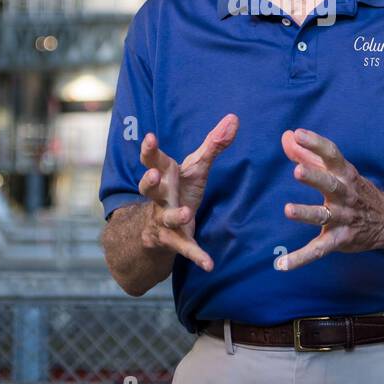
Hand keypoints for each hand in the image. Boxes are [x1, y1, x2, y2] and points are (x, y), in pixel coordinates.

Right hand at [137, 113, 237, 271]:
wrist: (159, 228)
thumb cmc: (180, 189)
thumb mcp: (196, 167)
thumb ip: (214, 144)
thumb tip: (234, 118)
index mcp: (164, 175)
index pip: (152, 159)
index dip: (149, 149)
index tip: (150, 137)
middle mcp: (159, 197)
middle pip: (149, 188)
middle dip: (149, 181)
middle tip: (152, 174)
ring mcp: (164, 219)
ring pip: (166, 218)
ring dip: (175, 215)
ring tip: (186, 212)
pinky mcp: (174, 241)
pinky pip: (185, 248)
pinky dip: (197, 256)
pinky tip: (209, 264)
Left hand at [276, 128, 383, 270]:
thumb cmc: (354, 190)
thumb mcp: (338, 170)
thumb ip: (308, 153)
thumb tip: (286, 136)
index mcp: (344, 174)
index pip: (332, 155)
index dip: (316, 143)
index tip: (299, 133)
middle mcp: (345, 195)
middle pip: (330, 184)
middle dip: (315, 177)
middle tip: (298, 170)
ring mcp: (343, 218)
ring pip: (324, 216)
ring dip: (306, 213)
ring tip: (288, 210)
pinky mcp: (339, 239)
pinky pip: (319, 250)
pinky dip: (300, 258)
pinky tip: (281, 264)